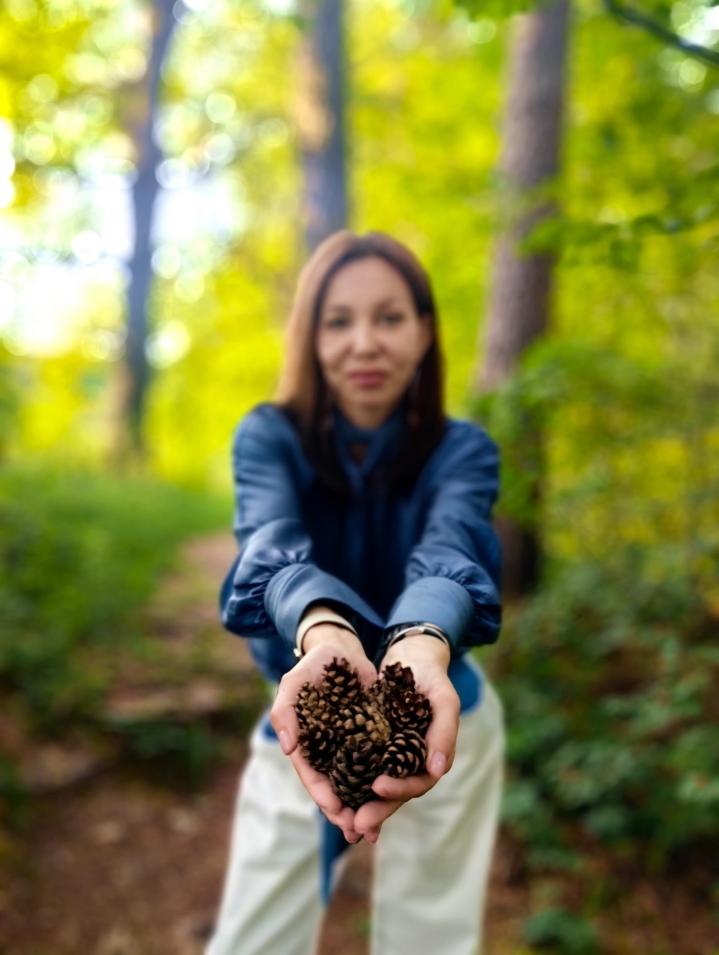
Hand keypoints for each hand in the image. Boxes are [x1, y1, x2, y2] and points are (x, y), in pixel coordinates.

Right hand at [270, 623, 377, 842]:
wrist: (343, 649)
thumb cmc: (313, 666)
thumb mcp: (293, 684)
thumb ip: (285, 712)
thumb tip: (289, 749)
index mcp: (308, 745)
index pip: (313, 775)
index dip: (322, 793)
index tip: (334, 808)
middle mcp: (330, 751)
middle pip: (337, 787)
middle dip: (345, 811)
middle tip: (357, 830)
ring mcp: (353, 745)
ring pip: (359, 782)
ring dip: (365, 805)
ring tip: (375, 828)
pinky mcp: (375, 736)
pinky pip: (381, 763)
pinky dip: (386, 781)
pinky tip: (397, 796)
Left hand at [353, 633, 459, 842]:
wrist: (411, 658)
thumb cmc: (431, 677)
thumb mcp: (443, 699)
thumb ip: (444, 731)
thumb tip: (437, 770)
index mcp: (431, 758)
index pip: (417, 783)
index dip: (399, 789)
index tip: (378, 786)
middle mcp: (410, 763)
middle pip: (394, 793)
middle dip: (376, 810)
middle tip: (355, 823)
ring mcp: (391, 757)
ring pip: (375, 788)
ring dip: (360, 804)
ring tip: (340, 818)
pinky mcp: (372, 747)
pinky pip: (359, 769)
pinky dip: (348, 782)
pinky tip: (331, 793)